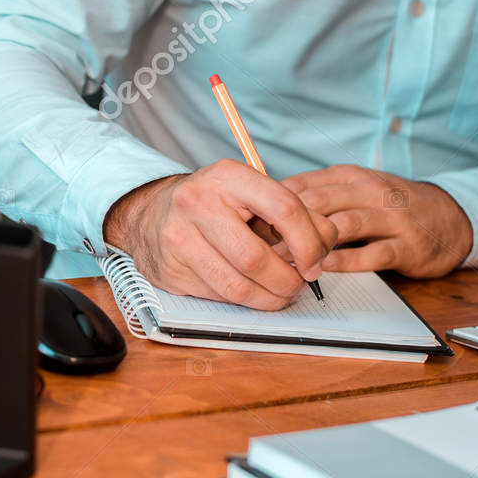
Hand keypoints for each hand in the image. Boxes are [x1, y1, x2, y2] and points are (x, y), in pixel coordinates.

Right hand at [102, 161, 338, 309]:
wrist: (150, 215)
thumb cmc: (213, 204)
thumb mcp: (250, 193)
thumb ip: (293, 213)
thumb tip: (326, 243)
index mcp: (227, 177)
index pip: (284, 208)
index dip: (309, 242)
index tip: (316, 261)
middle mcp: (197, 203)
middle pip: (257, 258)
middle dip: (288, 281)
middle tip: (299, 284)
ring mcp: (178, 239)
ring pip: (238, 287)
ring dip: (269, 299)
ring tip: (281, 293)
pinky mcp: (170, 271)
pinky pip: (219, 297)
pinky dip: (244, 301)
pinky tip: (251, 292)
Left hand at [281, 165, 471, 277]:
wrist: (450, 218)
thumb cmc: (392, 205)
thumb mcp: (358, 188)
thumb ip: (320, 195)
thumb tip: (269, 210)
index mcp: (352, 176)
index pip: (303, 185)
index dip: (273, 206)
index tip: (254, 225)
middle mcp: (371, 191)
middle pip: (318, 202)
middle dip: (286, 225)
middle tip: (263, 246)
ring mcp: (391, 218)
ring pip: (343, 225)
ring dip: (312, 244)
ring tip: (288, 261)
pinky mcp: (406, 246)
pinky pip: (371, 254)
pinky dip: (345, 262)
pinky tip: (325, 268)